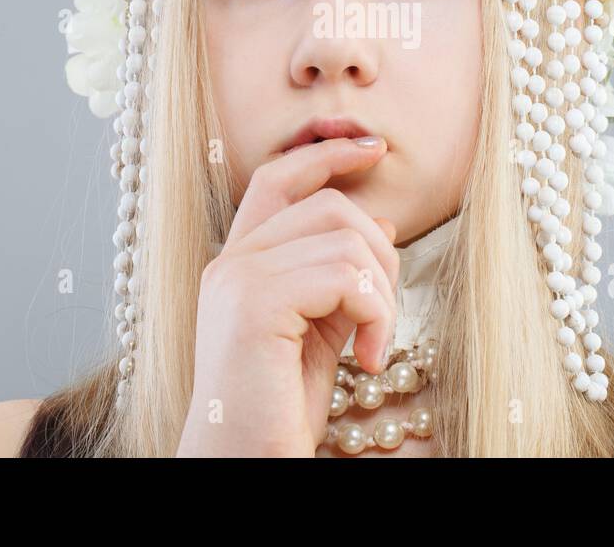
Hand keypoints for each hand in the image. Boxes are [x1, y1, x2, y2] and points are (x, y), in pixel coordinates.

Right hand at [175, 136, 397, 456]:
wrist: (242, 463)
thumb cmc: (278, 409)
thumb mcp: (320, 333)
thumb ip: (339, 277)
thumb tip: (380, 222)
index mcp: (239, 264)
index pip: (278, 178)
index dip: (327, 154)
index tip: (374, 149)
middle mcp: (231, 263)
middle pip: (330, 206)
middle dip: (380, 254)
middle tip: (383, 315)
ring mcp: (238, 280)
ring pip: (346, 239)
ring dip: (381, 295)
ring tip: (373, 346)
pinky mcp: (255, 304)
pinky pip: (346, 277)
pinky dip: (376, 315)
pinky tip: (368, 360)